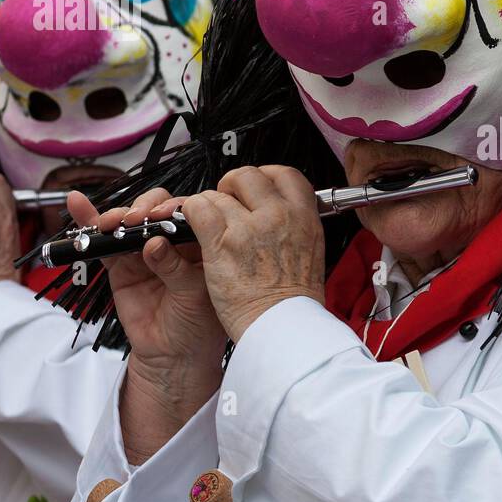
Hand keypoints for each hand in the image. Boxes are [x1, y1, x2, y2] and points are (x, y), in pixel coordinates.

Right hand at [70, 188, 227, 463]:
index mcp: (203, 241)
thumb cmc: (197, 324)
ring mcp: (145, 249)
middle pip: (158, 209)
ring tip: (112, 223)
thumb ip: (176, 267)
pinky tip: (78, 205)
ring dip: (117, 214)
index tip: (164, 213)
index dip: (175, 207)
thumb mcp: (194, 294)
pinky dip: (90, 222)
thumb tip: (154, 243)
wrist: (173, 356)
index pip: (190, 212)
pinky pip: (106, 240)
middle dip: (144, 208)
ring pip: (130, 220)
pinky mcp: (121, 263)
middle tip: (137, 219)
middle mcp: (175, 240)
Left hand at [172, 166, 325, 343]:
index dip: (264, 176)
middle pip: (248, 176)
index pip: (284, 174)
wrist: (282, 327)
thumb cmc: (293, 301)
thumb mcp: (311, 253)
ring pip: (218, 194)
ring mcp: (250, 227)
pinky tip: (193, 227)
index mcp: (304, 217)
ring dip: (209, 207)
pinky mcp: (222, 242)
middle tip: (227, 204)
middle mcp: (279, 215)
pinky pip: (198, 208)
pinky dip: (190, 213)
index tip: (256, 187)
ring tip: (209, 228)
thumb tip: (283, 214)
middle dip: (232, 187)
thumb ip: (296, 227)